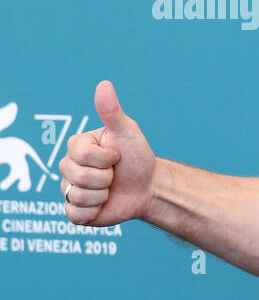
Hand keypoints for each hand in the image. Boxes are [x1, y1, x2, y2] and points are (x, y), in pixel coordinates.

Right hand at [58, 81, 158, 225]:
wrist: (149, 187)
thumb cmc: (137, 157)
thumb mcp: (128, 132)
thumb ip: (112, 112)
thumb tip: (104, 84)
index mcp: (76, 147)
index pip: (81, 155)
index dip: (105, 158)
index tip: (116, 156)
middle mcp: (68, 168)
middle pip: (78, 176)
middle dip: (106, 177)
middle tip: (114, 174)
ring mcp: (70, 190)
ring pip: (78, 196)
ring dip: (103, 194)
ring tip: (110, 188)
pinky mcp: (76, 211)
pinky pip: (75, 215)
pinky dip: (94, 211)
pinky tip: (103, 204)